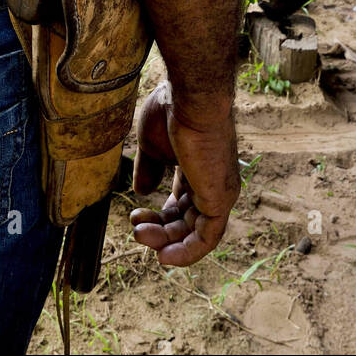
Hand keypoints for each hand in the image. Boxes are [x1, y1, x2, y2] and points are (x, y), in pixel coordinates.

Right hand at [129, 84, 239, 267]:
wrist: (188, 99)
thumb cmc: (171, 111)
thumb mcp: (152, 145)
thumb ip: (149, 169)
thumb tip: (141, 192)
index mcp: (195, 169)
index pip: (181, 205)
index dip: (159, 218)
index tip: (135, 216)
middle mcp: (210, 184)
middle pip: (186, 221)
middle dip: (158, 231)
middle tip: (135, 229)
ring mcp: (218, 193)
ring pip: (194, 233)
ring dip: (166, 242)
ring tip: (140, 236)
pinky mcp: (220, 200)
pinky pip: (207, 238)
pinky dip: (187, 252)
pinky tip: (164, 256)